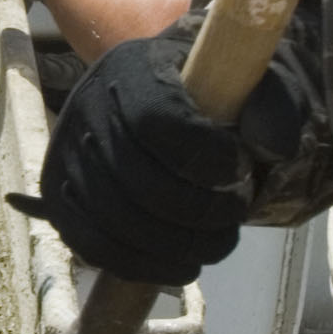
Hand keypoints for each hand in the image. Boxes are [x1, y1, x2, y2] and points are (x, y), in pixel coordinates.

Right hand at [36, 34, 249, 286]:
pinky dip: (140, 265)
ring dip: (174, 245)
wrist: (166, 98)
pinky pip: (92, 244)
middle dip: (197, 211)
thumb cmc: (212, 92)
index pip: (156, 118)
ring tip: (214, 246)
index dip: (203, 156)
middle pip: (135, 177)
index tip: (241, 169)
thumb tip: (271, 149)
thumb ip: (273, 107)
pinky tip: (180, 266)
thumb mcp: (251, 82)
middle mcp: (87, 105)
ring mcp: (66, 154)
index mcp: (132, 67)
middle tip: (235, 216)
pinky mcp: (59, 196)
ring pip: (113, 217)